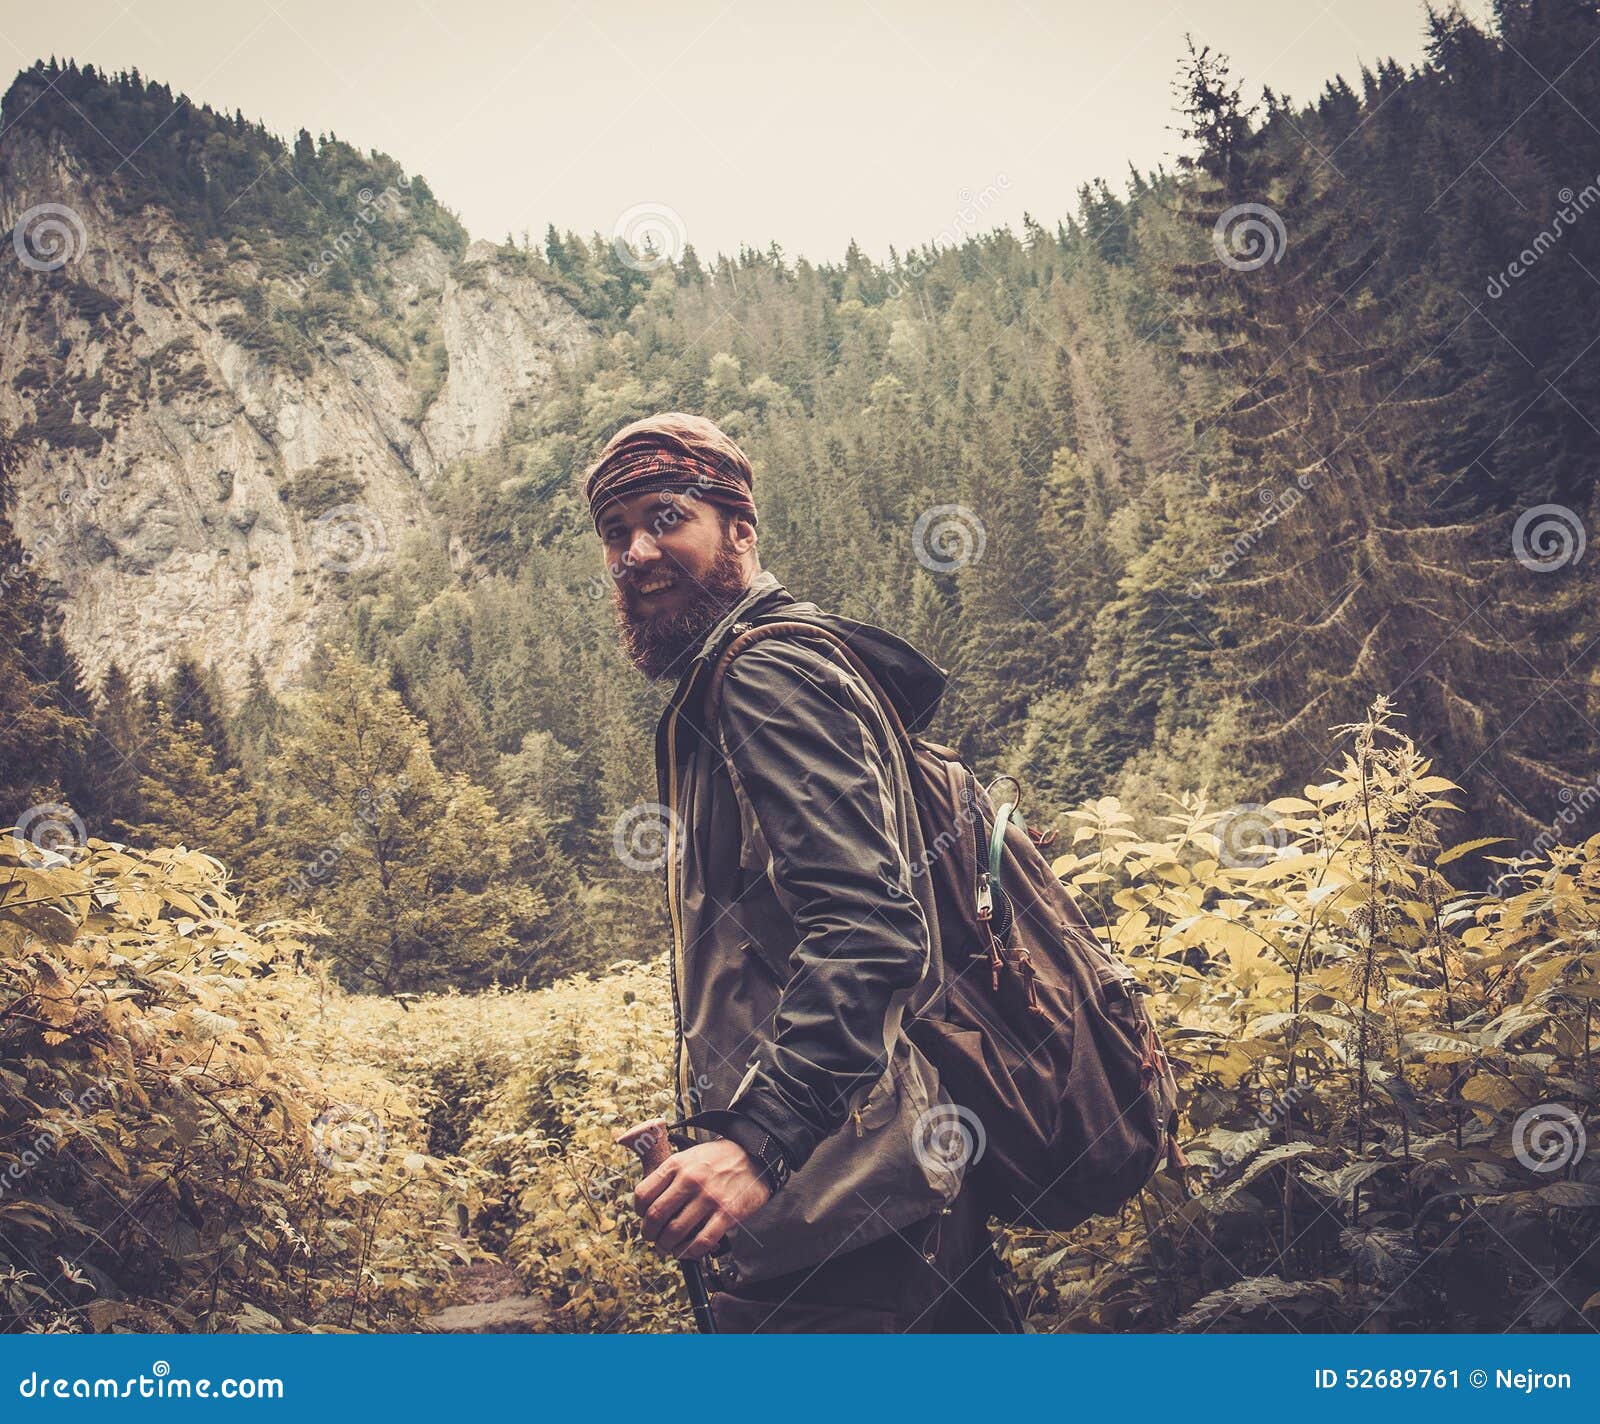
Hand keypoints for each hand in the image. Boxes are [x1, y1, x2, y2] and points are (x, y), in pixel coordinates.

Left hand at [633, 1138, 772, 1260]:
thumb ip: (669, 1175)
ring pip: (674, 1232)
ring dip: (666, 1245)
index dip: (638, 1212)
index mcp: (677, 1164)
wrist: (754, 1156)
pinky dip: (689, 1252)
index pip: (643, 1194)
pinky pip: (701, 1242)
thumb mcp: (689, 1156)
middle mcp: (690, 1180)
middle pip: (655, 1216)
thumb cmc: (719, 1159)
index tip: (643, 1217)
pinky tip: (686, 1251)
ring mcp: (709, 1197)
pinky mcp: (727, 1214)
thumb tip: (649, 1203)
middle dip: (649, 1233)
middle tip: (653, 1237)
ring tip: (668, 1246)